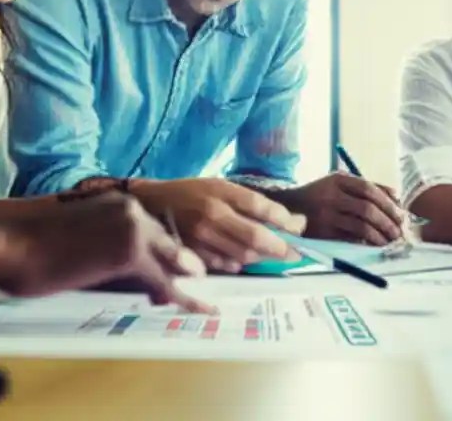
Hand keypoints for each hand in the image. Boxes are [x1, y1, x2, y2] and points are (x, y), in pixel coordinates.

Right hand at [0, 194, 210, 311]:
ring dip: (190, 286)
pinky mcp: (129, 254)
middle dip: (186, 267)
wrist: (13, 241)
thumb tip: (118, 264)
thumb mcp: (78, 235)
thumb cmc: (31, 243)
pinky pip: (165, 282)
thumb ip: (104, 243)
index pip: (156, 229)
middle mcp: (132, 209)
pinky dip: (184, 298)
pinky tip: (198, 309)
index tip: (183, 268)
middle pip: (171, 243)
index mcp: (118, 201)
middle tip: (202, 287)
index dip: (168, 253)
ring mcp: (133, 229)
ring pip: (175, 262)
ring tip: (208, 305)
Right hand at [131, 178, 305, 272]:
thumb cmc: (192, 192)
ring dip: (262, 257)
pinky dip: (240, 262)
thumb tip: (292, 222)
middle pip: (256, 238)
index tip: (299, 228)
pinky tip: (243, 256)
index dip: (285, 222)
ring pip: (243, 256)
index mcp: (221, 193)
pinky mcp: (193, 254)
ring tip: (270, 253)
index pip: (262, 209)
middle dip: (280, 248)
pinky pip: (226, 265)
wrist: (152, 204)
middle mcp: (212, 216)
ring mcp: (201, 238)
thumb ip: (253, 203)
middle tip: (294, 253)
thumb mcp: (221, 187)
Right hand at [274, 173, 404, 244]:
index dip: (388, 203)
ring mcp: (326, 215)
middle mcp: (332, 196)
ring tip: (389, 242)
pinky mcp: (322, 233)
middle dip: (388, 222)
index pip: (369, 189)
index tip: (400, 214)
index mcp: (338, 180)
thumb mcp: (338, 184)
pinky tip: (373, 246)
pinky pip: (350, 239)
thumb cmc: (318, 196)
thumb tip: (396, 197)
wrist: (285, 208)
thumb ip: (365, 187)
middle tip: (398, 232)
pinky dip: (365, 243)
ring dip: (380, 236)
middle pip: (368, 208)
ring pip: (361, 226)